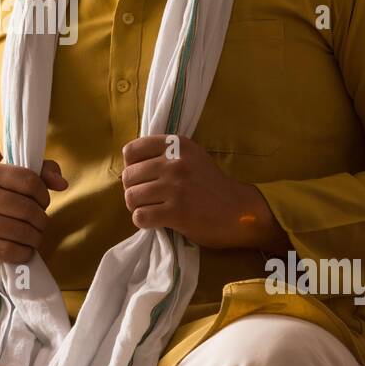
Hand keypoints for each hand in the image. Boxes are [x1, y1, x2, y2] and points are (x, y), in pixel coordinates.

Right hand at [0, 160, 68, 281]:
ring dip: (35, 238)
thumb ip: (43, 173)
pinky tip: (23, 250)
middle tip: (39, 225)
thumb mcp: (16, 181)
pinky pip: (11, 251)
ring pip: (22, 232)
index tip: (42, 203)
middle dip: (41, 220)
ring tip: (33, 238)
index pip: (30, 180)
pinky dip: (24, 253)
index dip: (44, 195)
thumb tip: (62, 183)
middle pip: (28, 209)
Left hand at [120, 134, 284, 249]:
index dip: (131, 166)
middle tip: (147, 198)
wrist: (238, 210)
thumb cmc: (210, 185)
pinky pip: (140, 216)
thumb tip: (127, 168)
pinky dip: (143, 221)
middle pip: (128, 176)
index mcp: (177, 145)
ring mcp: (176, 187)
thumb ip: (163, 155)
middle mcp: (175, 163)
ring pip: (131, 197)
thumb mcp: (191, 157)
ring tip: (151, 209)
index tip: (142, 177)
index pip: (131, 150)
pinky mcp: (176, 212)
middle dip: (133, 189)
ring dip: (137, 207)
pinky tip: (155, 220)